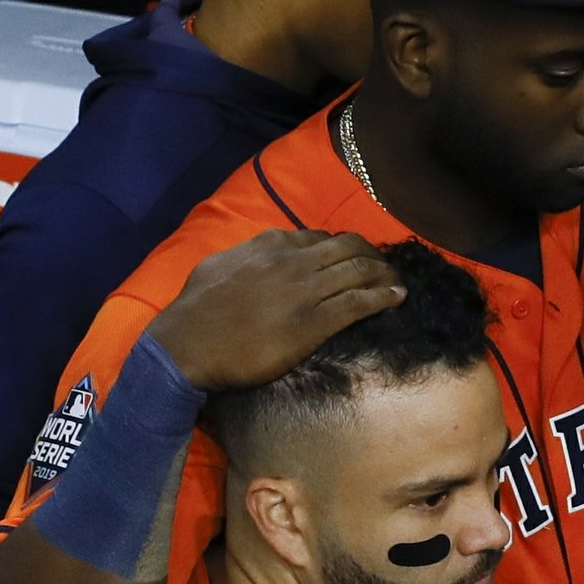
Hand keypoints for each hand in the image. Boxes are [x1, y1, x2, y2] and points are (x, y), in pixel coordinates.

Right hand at [150, 230, 403, 390]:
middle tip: (386, 268)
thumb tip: (261, 251)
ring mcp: (304, 292)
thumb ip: (247, 255)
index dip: (344, 246)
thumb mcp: (218, 265)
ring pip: (359, 272)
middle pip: (349, 248)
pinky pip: (358, 304)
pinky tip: (397, 298)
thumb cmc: (195, 310)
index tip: (355, 257)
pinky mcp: (312, 324)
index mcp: (270, 245)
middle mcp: (292, 261)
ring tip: (397, 281)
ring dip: (385, 275)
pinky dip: (383, 297)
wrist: (186, 345)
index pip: (320, 237)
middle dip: (373, 256)